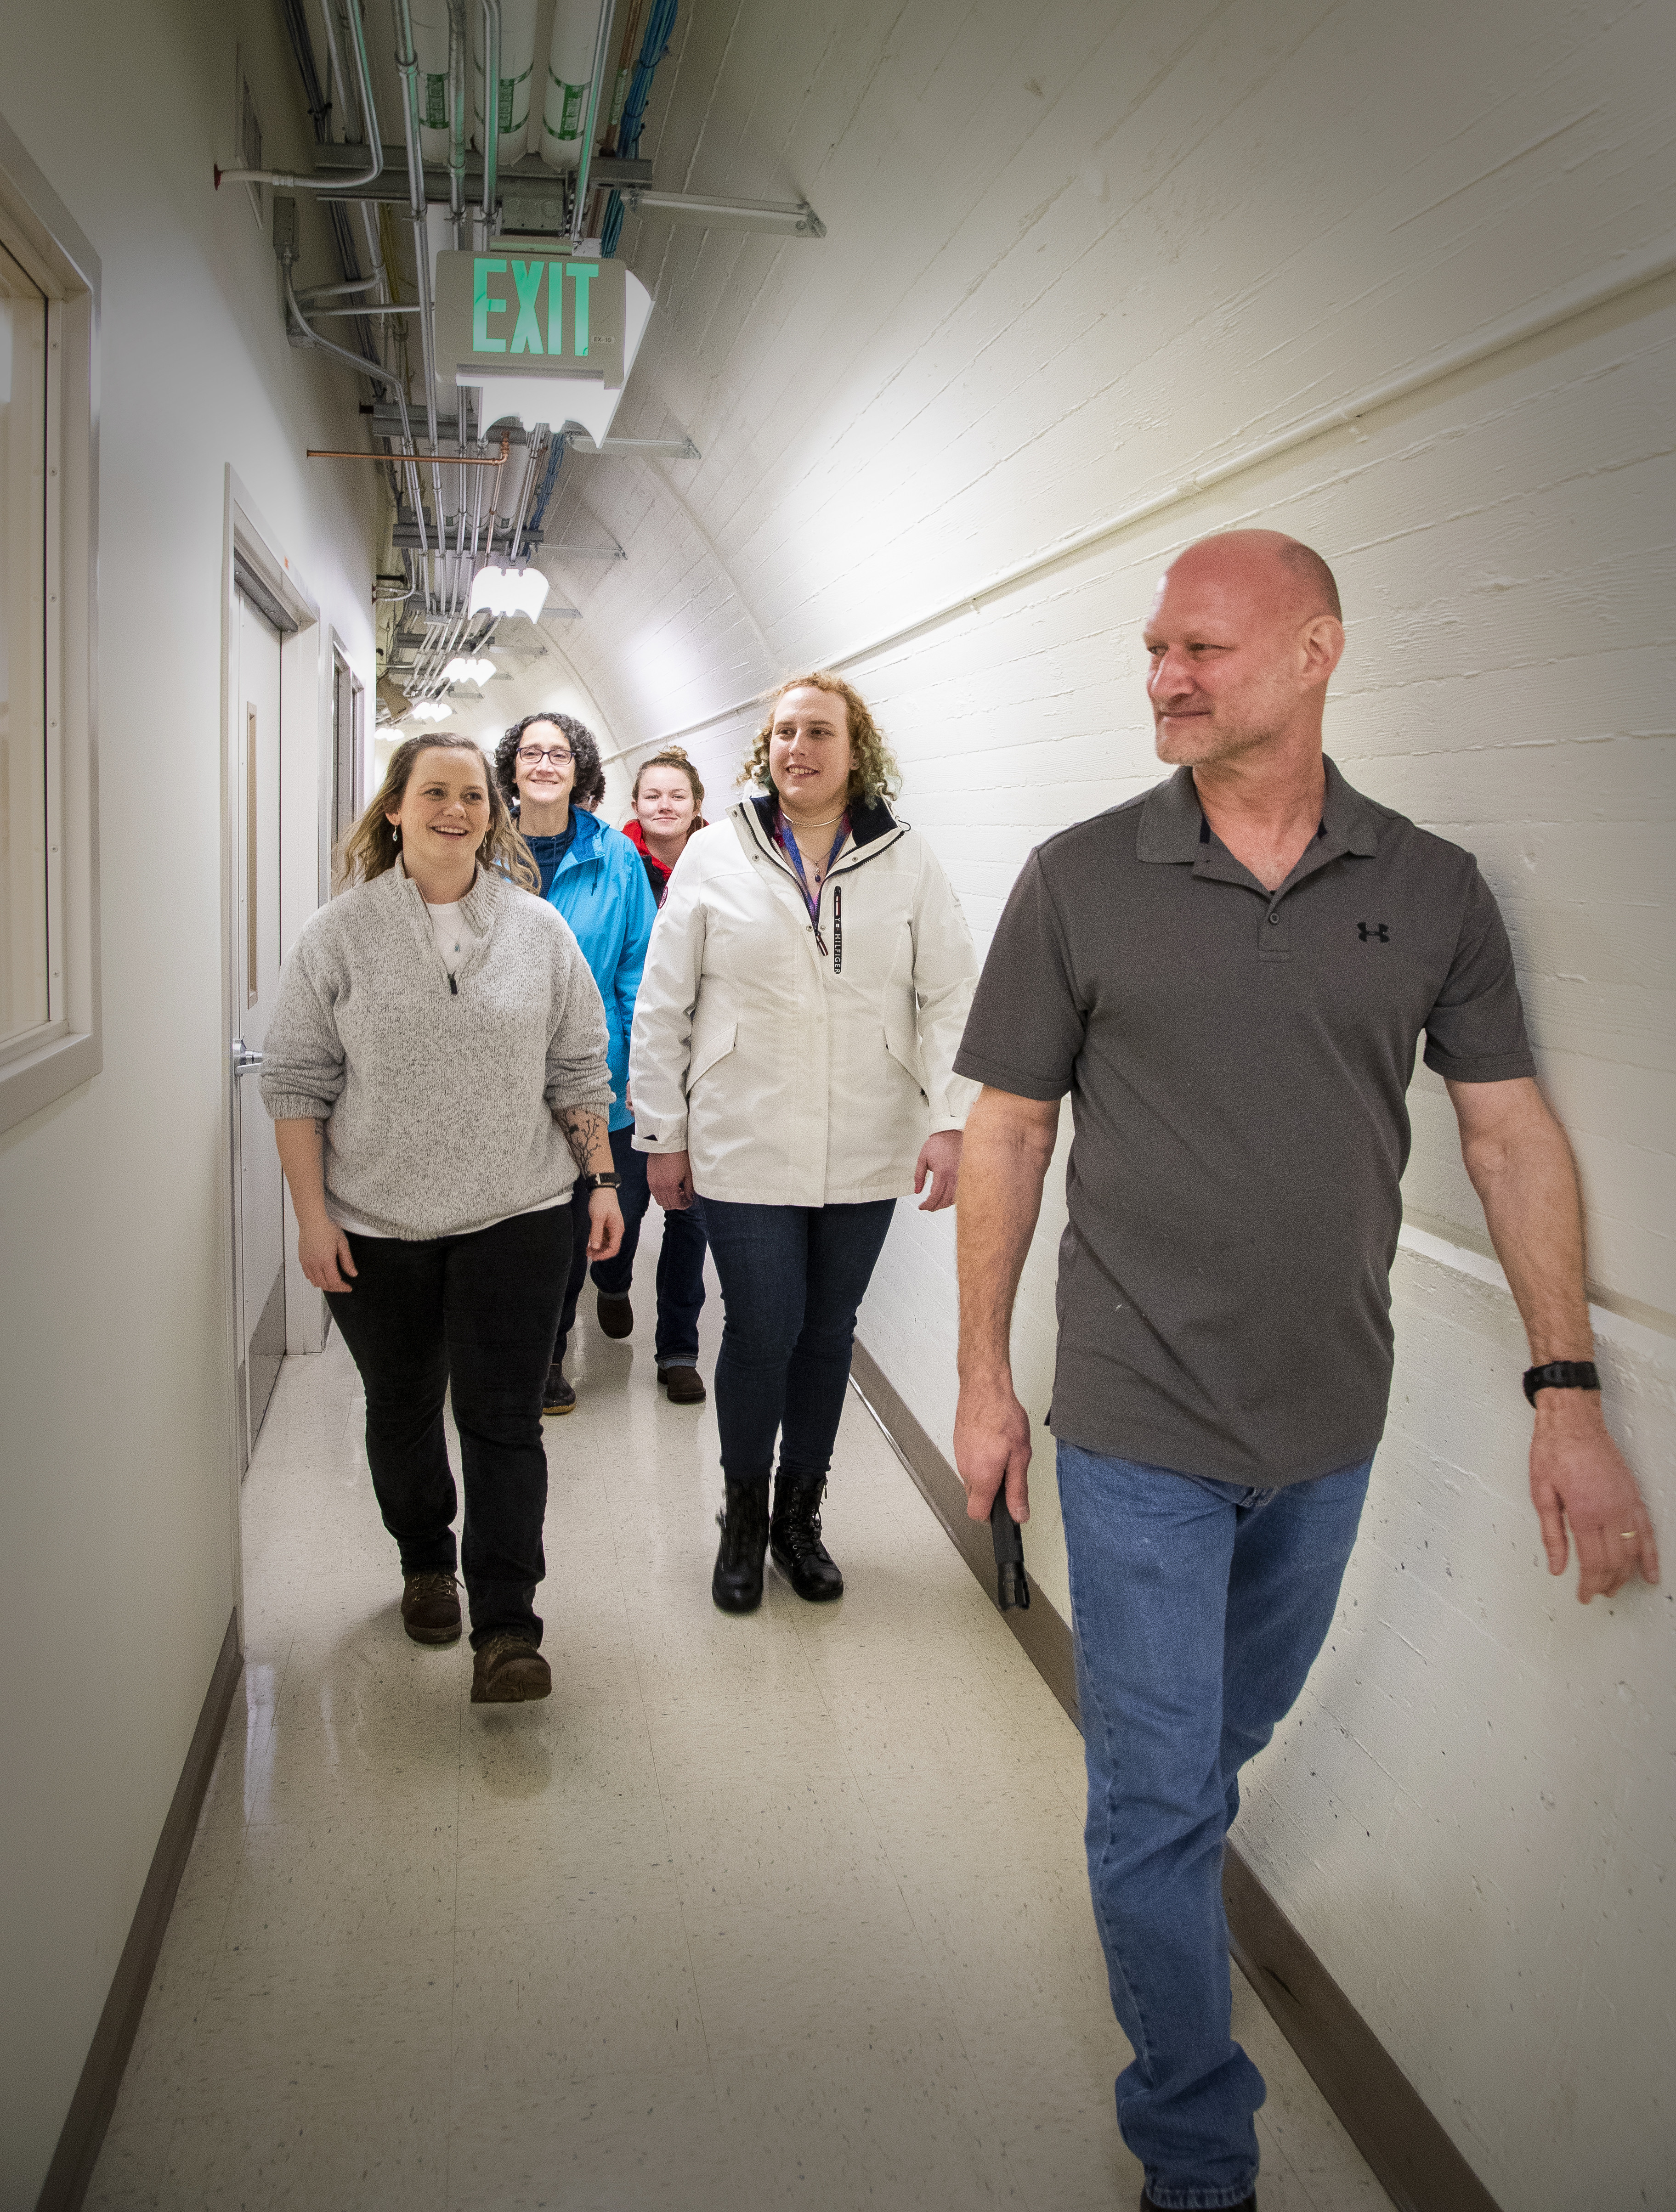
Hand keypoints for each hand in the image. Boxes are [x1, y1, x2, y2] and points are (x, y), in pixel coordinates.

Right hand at [297, 1213, 356, 1292]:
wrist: (312, 1220)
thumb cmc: (326, 1228)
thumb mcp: (342, 1244)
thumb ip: (347, 1261)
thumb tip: (352, 1273)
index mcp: (326, 1261)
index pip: (334, 1282)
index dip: (342, 1288)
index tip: (348, 1288)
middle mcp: (314, 1264)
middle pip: (324, 1285)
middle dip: (335, 1288)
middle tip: (342, 1286)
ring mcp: (306, 1262)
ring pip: (315, 1282)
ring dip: (325, 1285)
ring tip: (333, 1282)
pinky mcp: (302, 1260)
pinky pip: (308, 1275)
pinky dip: (315, 1279)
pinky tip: (322, 1276)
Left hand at [587, 1190, 623, 1262]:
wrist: (602, 1188)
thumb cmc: (602, 1200)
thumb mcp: (597, 1217)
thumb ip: (596, 1233)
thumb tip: (595, 1247)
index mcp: (617, 1229)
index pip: (614, 1248)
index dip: (604, 1255)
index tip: (594, 1257)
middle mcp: (616, 1230)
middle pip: (611, 1247)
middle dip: (600, 1253)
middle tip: (588, 1254)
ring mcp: (611, 1228)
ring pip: (606, 1243)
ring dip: (598, 1248)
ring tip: (587, 1249)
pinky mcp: (606, 1225)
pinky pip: (603, 1237)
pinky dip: (597, 1241)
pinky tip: (589, 1241)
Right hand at [648, 1150, 693, 1210]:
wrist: (666, 1143)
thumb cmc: (678, 1155)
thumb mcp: (688, 1173)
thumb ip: (689, 1188)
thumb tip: (689, 1197)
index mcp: (669, 1186)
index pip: (676, 1205)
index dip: (684, 1205)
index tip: (688, 1201)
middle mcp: (659, 1187)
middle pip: (666, 1205)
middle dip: (676, 1203)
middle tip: (683, 1196)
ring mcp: (652, 1183)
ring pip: (659, 1200)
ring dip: (668, 1198)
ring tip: (676, 1190)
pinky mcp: (649, 1178)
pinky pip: (654, 1192)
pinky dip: (661, 1193)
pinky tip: (668, 1185)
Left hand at [915, 1129, 962, 1211]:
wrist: (952, 1133)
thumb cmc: (939, 1143)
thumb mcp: (923, 1158)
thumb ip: (919, 1176)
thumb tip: (917, 1191)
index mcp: (942, 1172)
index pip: (935, 1196)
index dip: (928, 1205)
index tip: (922, 1206)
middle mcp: (954, 1176)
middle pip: (945, 1200)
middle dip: (934, 1207)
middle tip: (927, 1207)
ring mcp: (962, 1176)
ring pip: (954, 1199)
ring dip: (944, 1205)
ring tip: (935, 1204)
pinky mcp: (966, 1175)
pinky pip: (961, 1192)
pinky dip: (953, 1199)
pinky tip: (946, 1198)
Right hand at [954, 1369, 1032, 1524]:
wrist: (984, 1389)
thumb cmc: (1001, 1417)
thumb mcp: (1020, 1457)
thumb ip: (1018, 1490)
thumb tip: (1019, 1514)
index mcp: (981, 1478)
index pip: (977, 1514)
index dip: (993, 1517)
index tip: (1005, 1510)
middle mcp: (966, 1471)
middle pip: (976, 1498)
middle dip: (992, 1494)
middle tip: (1010, 1475)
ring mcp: (959, 1457)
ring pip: (973, 1480)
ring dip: (988, 1475)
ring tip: (1004, 1455)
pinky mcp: (959, 1446)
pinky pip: (969, 1463)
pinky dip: (981, 1461)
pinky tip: (994, 1444)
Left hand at [1530, 1391, 1659, 1600]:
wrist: (1573, 1419)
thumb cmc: (1553, 1450)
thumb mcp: (1541, 1493)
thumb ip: (1552, 1535)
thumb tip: (1557, 1567)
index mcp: (1585, 1513)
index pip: (1593, 1563)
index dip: (1589, 1584)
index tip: (1584, 1595)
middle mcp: (1610, 1511)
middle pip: (1615, 1561)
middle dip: (1606, 1583)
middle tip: (1596, 1593)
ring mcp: (1626, 1503)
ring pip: (1633, 1550)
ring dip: (1626, 1573)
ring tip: (1615, 1587)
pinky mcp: (1633, 1495)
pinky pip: (1647, 1531)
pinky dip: (1650, 1554)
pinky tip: (1650, 1571)